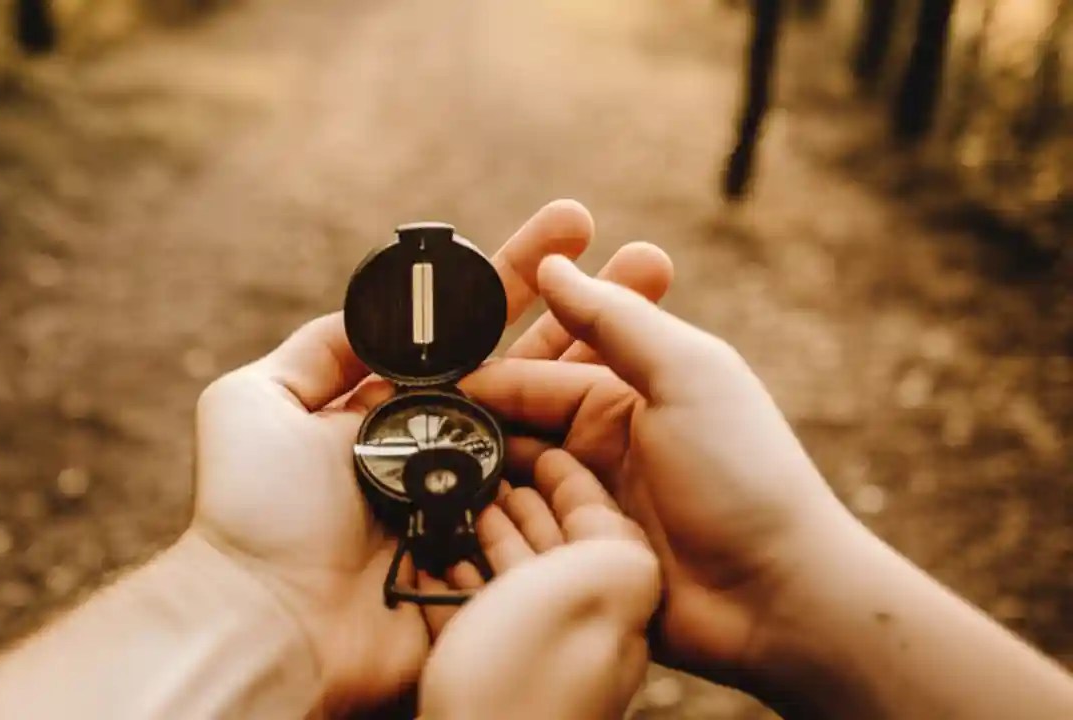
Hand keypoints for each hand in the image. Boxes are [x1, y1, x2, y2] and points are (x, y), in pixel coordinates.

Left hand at [190, 201, 673, 713]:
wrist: (270, 627)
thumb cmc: (255, 515)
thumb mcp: (256, 404)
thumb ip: (317, 351)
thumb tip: (376, 313)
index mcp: (396, 405)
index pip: (473, 327)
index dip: (522, 274)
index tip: (575, 226)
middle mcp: (445, 448)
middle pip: (534, 366)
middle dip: (593, 310)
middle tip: (654, 261)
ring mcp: (481, 502)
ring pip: (561, 427)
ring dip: (616, 371)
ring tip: (666, 309)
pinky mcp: (506, 558)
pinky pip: (561, 503)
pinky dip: (603, 460)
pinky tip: (651, 404)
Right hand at [459, 255, 859, 691]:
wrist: (778, 598)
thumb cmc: (744, 474)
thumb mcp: (688, 374)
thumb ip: (616, 318)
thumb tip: (553, 263)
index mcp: (622, 396)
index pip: (531, 379)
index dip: (481, 383)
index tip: (422, 392)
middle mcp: (599, 449)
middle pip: (512, 434)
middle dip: (469, 438)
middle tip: (409, 445)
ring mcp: (588, 511)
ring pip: (507, 491)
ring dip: (475, 490)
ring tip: (421, 497)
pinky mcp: (580, 567)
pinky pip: (519, 547)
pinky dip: (490, 540)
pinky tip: (448, 542)